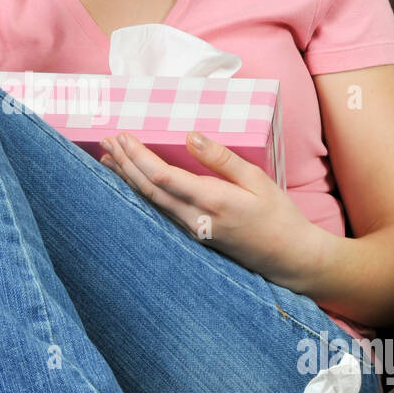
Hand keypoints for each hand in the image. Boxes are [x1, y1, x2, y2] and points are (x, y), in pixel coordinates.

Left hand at [99, 130, 323, 291]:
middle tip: (105, 139)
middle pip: (148, 189)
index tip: (122, 135)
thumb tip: (191, 136)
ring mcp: (191, 229)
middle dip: (124, 163)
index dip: (137, 156)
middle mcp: (194, 218)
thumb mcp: (257, 180)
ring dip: (127, 178)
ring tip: (108, 157)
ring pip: (150, 201)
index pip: (162, 176)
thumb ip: (222, 158)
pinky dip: (141, 191)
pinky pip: (159, 209)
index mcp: (212, 200)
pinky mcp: (192, 234)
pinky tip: (132, 181)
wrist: (288, 257)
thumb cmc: (278, 216)